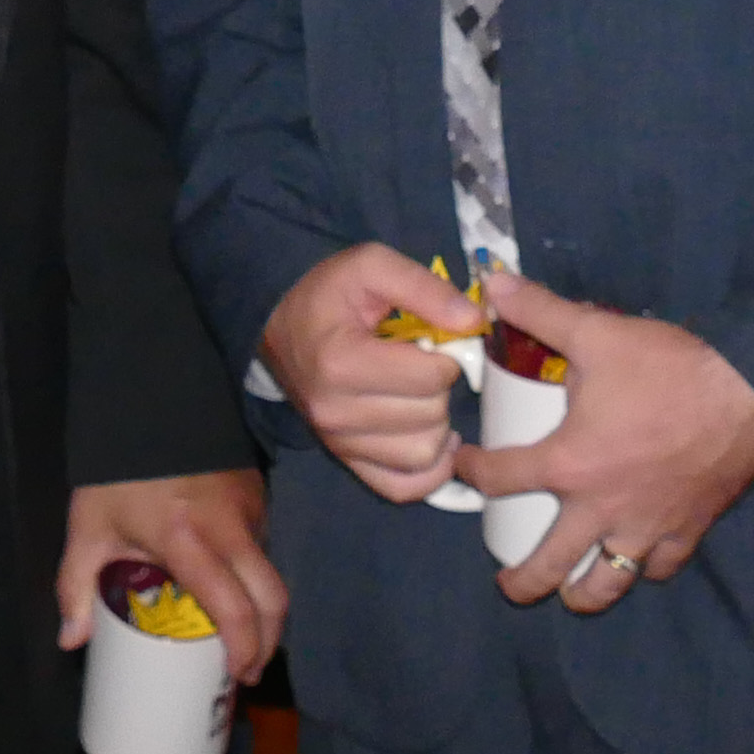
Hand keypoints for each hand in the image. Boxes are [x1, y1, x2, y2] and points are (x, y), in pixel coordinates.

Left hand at [60, 468, 288, 683]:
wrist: (147, 407)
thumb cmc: (116, 474)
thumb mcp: (88, 529)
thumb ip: (76, 587)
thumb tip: (71, 640)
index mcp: (187, 540)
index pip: (232, 606)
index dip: (244, 647)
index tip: (238, 673)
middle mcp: (230, 527)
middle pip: (272, 596)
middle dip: (268, 641)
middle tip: (248, 668)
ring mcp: (251, 508)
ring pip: (272, 570)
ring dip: (265, 608)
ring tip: (242, 635)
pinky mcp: (258, 495)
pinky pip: (265, 544)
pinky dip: (257, 574)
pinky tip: (236, 588)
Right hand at [258, 242, 479, 504]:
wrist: (281, 321)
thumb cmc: (330, 292)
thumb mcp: (372, 264)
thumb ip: (424, 286)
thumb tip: (473, 321)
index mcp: (341, 363)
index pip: (431, 377)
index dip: (447, 355)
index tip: (433, 341)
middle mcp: (335, 412)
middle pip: (431, 416)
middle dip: (441, 388)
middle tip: (425, 365)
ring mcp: (339, 443)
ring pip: (424, 455)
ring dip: (438, 425)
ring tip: (422, 396)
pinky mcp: (347, 463)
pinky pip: (404, 488)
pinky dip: (428, 471)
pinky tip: (429, 437)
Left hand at [460, 270, 753, 612]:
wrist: (752, 394)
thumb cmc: (671, 367)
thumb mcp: (597, 333)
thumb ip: (540, 312)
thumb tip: (493, 284)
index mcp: (568, 464)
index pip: (499, 478)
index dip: (472, 472)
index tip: (465, 466)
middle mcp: (599, 509)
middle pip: (546, 566)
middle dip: (520, 582)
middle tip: (506, 583)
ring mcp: (645, 528)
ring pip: (605, 584)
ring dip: (580, 593)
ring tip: (568, 593)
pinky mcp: (687, 531)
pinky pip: (659, 568)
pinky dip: (643, 570)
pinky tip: (635, 562)